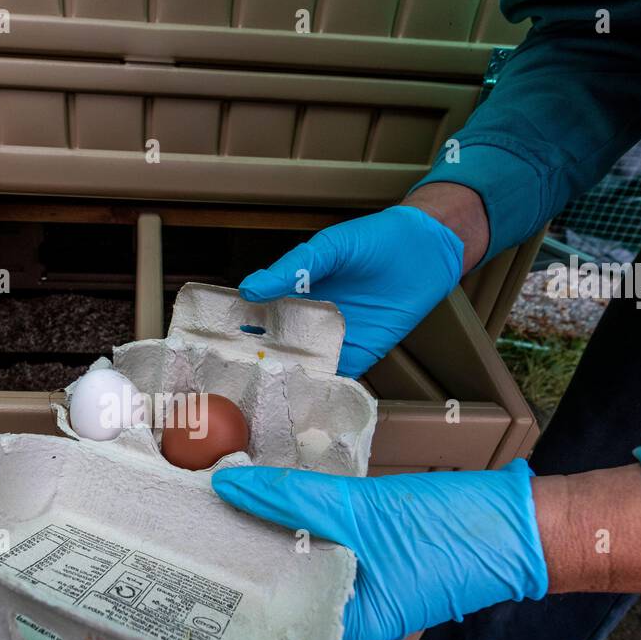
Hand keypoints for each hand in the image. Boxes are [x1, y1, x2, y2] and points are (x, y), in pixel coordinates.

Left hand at [212, 461, 548, 639]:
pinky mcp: (378, 555)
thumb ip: (293, 499)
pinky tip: (277, 494)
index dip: (232, 582)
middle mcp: (352, 613)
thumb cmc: (452, 532)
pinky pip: (329, 541)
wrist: (525, 520)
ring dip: (274, 531)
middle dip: (247, 551)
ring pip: (305, 558)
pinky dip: (305, 520)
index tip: (194, 549)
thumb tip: (227, 484)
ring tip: (226, 502)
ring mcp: (367, 584)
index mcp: (347, 626)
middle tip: (198, 518)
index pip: (272, 611)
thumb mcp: (361, 511)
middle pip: (283, 584)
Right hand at [238, 204, 463, 377]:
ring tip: (260, 396)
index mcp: (296, 292)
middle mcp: (310, 319)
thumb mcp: (328, 248)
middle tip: (231, 380)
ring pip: (303, 365)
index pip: (261, 314)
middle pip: (277, 346)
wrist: (427, 250)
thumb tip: (249, 290)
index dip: (239, 328)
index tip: (213, 343)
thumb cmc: (375, 241)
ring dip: (286, 378)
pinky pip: (337, 376)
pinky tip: (302, 398)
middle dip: (257, 361)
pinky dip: (322, 387)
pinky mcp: (361, 354)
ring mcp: (334, 339)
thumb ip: (292, 268)